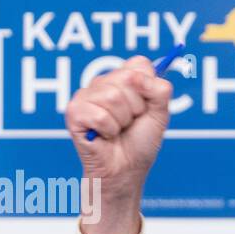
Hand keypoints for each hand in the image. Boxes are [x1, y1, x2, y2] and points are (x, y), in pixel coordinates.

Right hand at [64, 56, 172, 233]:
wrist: (127, 169)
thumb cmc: (140, 142)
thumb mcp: (160, 114)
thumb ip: (160, 90)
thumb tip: (137, 78)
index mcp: (122, 78)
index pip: (139, 64)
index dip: (148, 88)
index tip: (145, 107)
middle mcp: (102, 82)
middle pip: (127, 79)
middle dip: (137, 108)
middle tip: (130, 122)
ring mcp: (86, 95)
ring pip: (113, 97)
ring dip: (122, 121)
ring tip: (117, 129)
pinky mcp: (73, 111)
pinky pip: (99, 114)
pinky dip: (108, 130)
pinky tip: (104, 136)